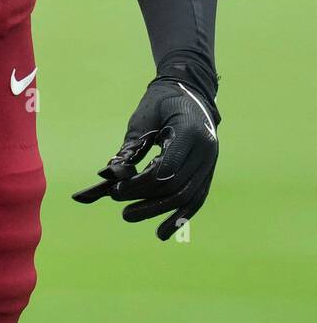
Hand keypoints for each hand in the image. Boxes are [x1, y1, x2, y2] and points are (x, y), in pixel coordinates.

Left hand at [72, 77, 219, 240]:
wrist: (190, 90)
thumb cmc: (161, 101)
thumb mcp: (143, 118)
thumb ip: (131, 146)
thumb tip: (112, 175)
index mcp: (190, 132)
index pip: (165, 170)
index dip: (140, 184)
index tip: (116, 190)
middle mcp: (206, 150)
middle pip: (177, 188)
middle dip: (147, 202)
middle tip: (121, 209)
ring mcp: (211, 162)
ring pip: (188, 197)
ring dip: (160, 212)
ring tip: (132, 217)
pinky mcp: (208, 171)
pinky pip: (196, 198)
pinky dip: (179, 216)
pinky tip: (162, 232)